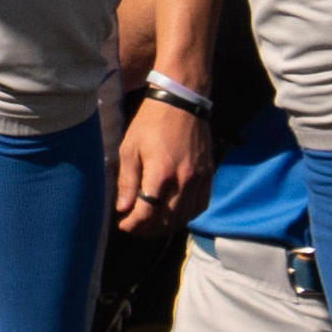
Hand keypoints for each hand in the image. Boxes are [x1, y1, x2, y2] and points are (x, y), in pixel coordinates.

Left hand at [115, 89, 214, 230]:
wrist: (181, 103)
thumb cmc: (150, 124)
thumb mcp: (129, 148)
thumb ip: (127, 181)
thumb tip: (123, 208)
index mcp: (161, 173)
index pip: (148, 211)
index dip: (134, 224)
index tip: (123, 225)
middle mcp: (184, 180)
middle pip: (168, 219)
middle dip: (148, 229)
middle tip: (134, 229)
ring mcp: (199, 178)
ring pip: (186, 216)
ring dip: (168, 226)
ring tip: (151, 226)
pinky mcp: (209, 175)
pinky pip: (201, 205)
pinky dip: (187, 215)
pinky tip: (174, 215)